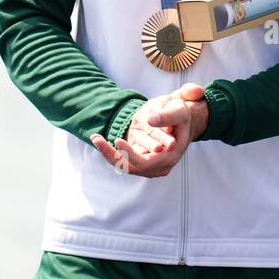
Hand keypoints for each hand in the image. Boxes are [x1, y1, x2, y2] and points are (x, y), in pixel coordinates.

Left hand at [88, 84, 206, 177]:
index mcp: (171, 156)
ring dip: (108, 154)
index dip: (131, 154)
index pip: (146, 162)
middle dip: (112, 154)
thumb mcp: (179, 111)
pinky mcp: (142, 162)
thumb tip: (151, 120)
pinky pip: (124, 162)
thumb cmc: (181, 115)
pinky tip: (99, 140)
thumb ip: (167, 115)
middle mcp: (160, 166)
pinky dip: (111, 152)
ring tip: (95, 138)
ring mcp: (150, 166)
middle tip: (97, 139)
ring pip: (125, 166)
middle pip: (131, 167)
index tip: (118, 141)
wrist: (183, 121)